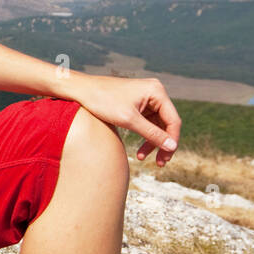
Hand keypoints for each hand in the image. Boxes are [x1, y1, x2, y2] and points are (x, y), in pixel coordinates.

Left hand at [62, 74, 180, 166]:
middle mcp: (155, 93)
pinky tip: (139, 150)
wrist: (80, 90)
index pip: (173, 120)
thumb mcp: (128, 120)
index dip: (171, 140)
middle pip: (166, 124)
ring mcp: (146, 98)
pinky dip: (144, 136)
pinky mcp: (137, 104)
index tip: (166, 158)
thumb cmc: (102, 101)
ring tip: (142, 157)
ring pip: (156, 125)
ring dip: (152, 142)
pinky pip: (147, 123)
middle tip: (160, 163)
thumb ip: (152, 134)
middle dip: (162, 143)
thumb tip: (172, 147)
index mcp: (156, 92)